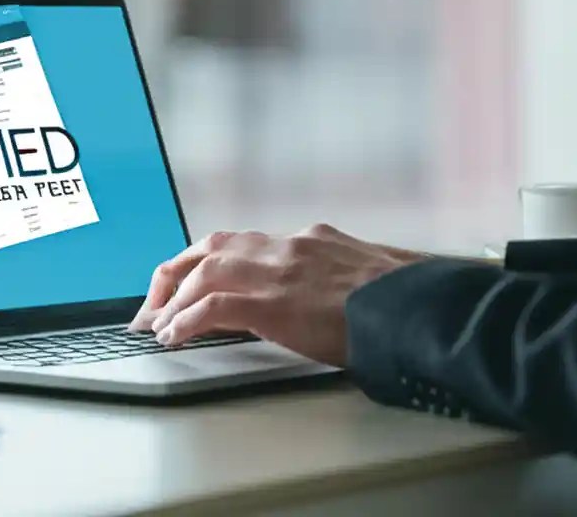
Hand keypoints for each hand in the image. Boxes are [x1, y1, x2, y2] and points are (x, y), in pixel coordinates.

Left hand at [129, 224, 424, 365]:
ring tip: (155, 323)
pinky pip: (212, 308)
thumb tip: (346, 292)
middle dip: (177, 271)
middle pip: (213, 247)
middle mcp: (289, 246)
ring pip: (203, 270)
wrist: (420, 307)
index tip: (194, 279)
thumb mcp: (375, 273)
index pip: (246, 243)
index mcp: (313, 240)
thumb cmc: (409, 297)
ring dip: (172, 298)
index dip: (212, 261)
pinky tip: (172, 337)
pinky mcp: (273, 303)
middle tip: (156, 300)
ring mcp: (279, 272)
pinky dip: (184, 320)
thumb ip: (346, 275)